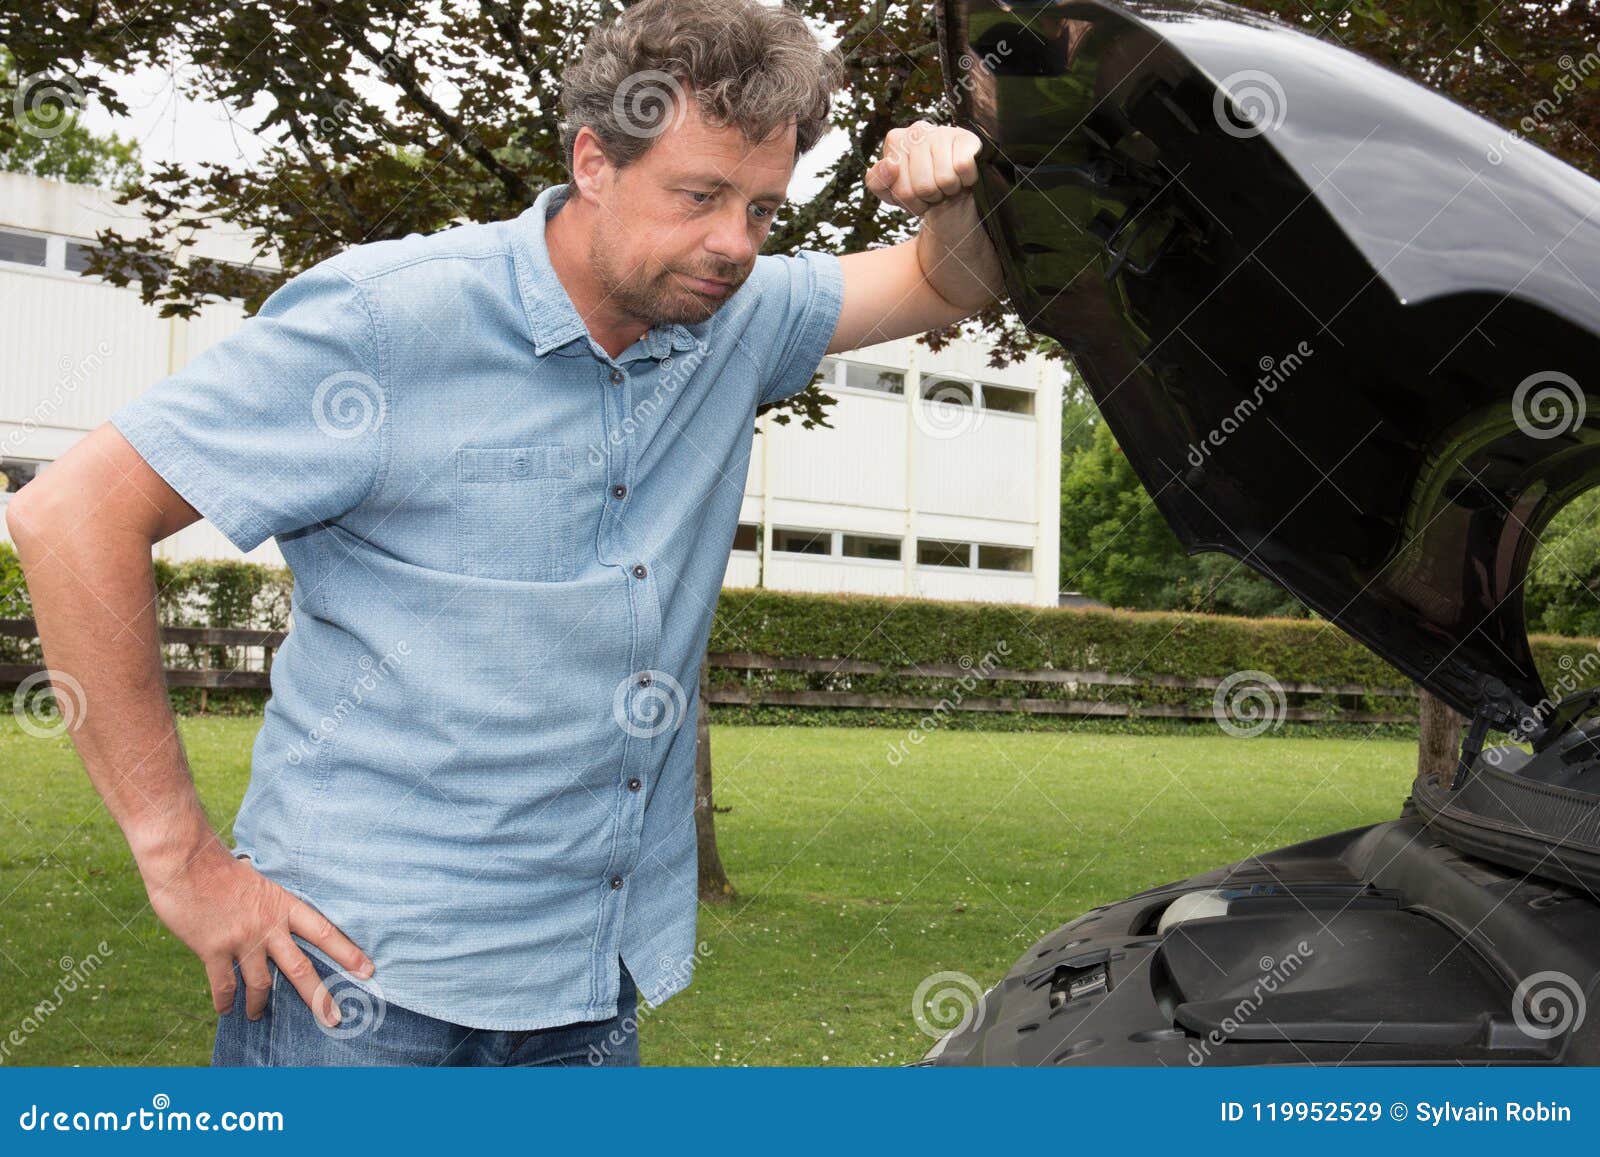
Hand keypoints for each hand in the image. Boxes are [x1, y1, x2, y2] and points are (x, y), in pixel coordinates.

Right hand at [140, 840, 372, 1027]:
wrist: (186, 861)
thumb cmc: (220, 867)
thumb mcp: (258, 881)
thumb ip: (269, 905)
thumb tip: (275, 920)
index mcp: (282, 905)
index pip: (323, 931)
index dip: (347, 952)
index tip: (367, 970)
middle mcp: (267, 925)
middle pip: (299, 967)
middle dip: (317, 996)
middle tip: (333, 1019)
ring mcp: (242, 939)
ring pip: (260, 984)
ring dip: (259, 1005)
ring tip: (257, 1016)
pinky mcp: (213, 949)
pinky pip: (224, 985)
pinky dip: (225, 1001)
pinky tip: (226, 1010)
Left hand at [865, 121, 982, 216]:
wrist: (953, 193)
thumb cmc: (919, 189)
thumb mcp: (890, 191)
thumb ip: (877, 181)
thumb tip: (890, 164)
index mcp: (895, 141)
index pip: (902, 190)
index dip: (911, 201)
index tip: (914, 193)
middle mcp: (917, 131)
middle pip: (923, 186)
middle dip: (930, 196)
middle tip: (934, 188)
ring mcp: (941, 131)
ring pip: (944, 179)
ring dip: (948, 190)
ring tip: (946, 182)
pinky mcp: (965, 137)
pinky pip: (963, 167)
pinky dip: (966, 179)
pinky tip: (961, 175)